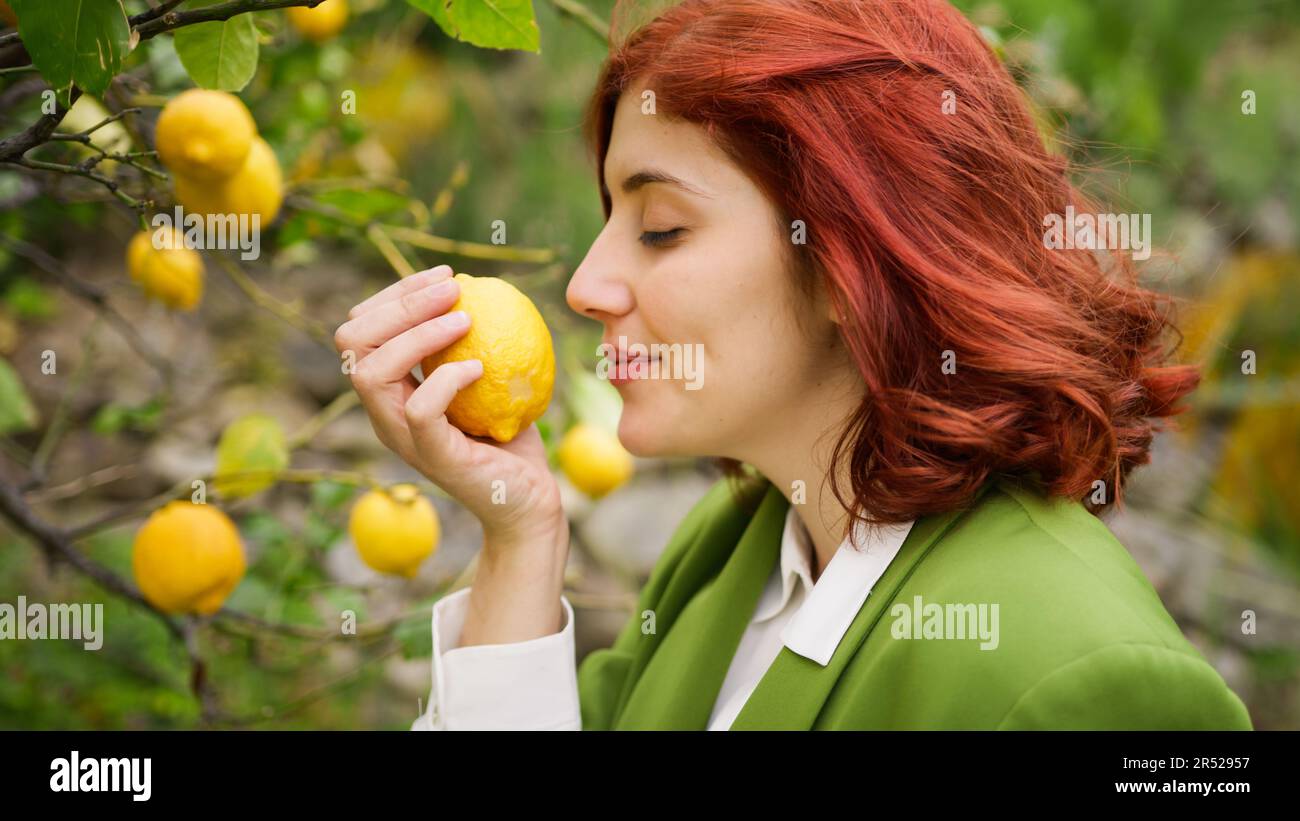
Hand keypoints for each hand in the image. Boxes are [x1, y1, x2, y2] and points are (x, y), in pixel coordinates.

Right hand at [335, 265, 565, 548]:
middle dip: (398, 304)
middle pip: (352, 342)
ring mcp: (402, 436)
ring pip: (371, 373)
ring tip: (466, 319)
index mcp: (389, 389)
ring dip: (418, 334)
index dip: (395, 294)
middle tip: (454, 288)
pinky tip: (480, 367)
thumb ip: (471, 341)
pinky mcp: (431, 457)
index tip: (445, 277)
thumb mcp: (487, 379)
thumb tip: (476, 284)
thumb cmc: (509, 436)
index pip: (362, 328)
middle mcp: (383, 411)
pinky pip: (420, 409)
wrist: (528, 499)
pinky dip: (447, 379)